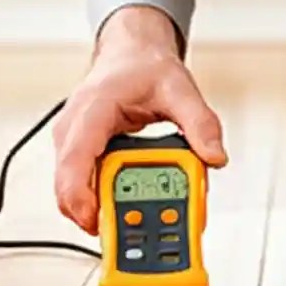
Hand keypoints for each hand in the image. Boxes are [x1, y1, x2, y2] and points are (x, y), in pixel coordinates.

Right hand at [52, 6, 226, 234]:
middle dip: (101, 215)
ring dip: (106, 210)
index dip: (81, 197)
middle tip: (137, 232)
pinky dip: (108, 200)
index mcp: (92, 111)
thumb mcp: (181, 90)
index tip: (98, 222)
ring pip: (77, 192)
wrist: (132, 53)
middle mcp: (74, 130)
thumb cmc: (144, 67)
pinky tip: (135, 205)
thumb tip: (215, 156)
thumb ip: (201, 123)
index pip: (75, 161)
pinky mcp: (82, 155)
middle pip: (71, 187)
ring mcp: (73, 144)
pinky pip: (87, 186)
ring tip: (145, 218)